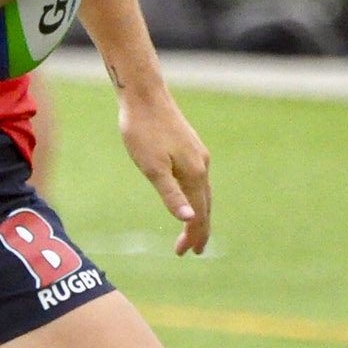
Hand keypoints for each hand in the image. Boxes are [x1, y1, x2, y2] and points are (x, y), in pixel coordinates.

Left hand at [118, 85, 211, 254]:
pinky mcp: (190, 146)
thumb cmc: (143, 131)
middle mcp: (202, 165)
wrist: (144, 94)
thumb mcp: (152, 167)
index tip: (184, 253)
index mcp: (194, 173)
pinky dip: (195, 195)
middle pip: (205, 205)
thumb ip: (170, 194)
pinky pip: (198, 179)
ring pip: (202, 192)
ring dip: (198, 212)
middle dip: (198, 229)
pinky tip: (187, 195)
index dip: (193, 235)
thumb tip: (189, 219)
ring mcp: (198, 154)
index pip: (198, 213)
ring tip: (190, 228)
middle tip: (190, 250)